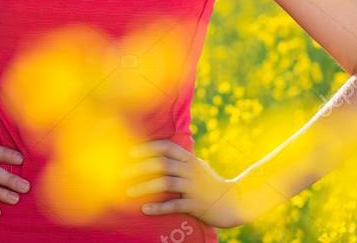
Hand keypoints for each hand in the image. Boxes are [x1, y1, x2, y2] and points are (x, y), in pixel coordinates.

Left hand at [123, 139, 253, 228]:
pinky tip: (145, 209)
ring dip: (145, 187)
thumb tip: (161, 150)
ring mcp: (192, 187)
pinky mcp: (195, 204)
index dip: (148, 148)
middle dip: (140, 167)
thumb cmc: (211, 183)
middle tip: (123, 173)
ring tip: (129, 192)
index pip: (166, 148)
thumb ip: (182, 159)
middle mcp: (190, 170)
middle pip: (161, 164)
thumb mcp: (198, 166)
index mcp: (190, 160)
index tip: (131, 153)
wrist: (233, 201)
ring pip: (165, 183)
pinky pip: (173, 205)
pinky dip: (158, 207)